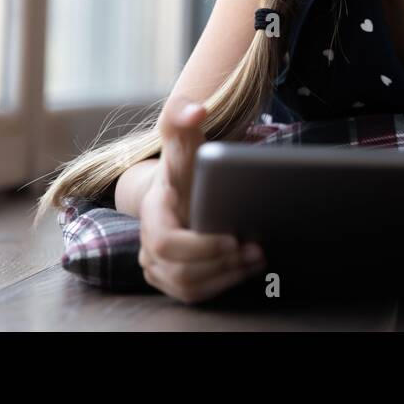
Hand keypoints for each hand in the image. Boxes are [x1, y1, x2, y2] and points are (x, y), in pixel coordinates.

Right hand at [137, 95, 266, 303]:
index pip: (166, 242)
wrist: (177, 188)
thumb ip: (182, 116)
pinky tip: (246, 268)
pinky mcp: (170, 277)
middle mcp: (148, 242)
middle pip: (180, 271)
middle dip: (221, 263)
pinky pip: (193, 293)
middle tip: (256, 250)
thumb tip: (196, 110)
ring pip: (188, 286)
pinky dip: (222, 284)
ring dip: (226, 276)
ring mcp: (156, 263)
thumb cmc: (184, 164)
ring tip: (256, 258)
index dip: (199, 247)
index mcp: (152, 212)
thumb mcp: (183, 138)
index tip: (233, 239)